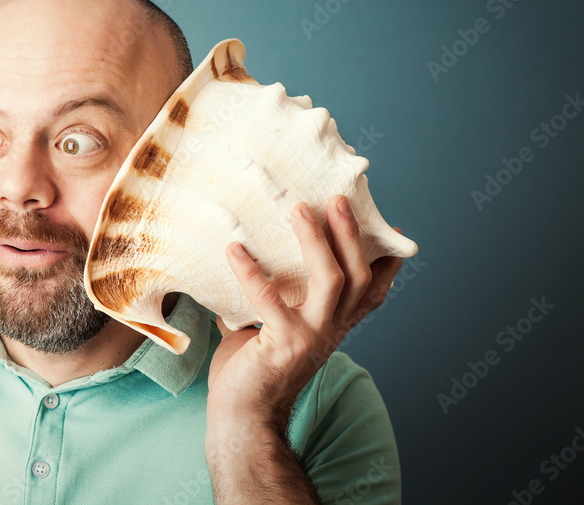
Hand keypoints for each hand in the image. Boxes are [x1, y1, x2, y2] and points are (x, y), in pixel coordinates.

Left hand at [206, 194, 404, 430]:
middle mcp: (331, 329)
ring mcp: (311, 337)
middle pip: (360, 276)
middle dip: (351, 235)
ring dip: (317, 242)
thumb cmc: (250, 372)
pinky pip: (270, 301)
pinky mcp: (283, 344)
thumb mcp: (265, 326)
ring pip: (332, 282)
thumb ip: (262, 296)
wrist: (241, 417)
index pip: (372, 291)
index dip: (383, 260)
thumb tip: (239, 258)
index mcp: (332, 325)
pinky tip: (233, 249)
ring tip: (299, 210)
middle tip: (337, 199)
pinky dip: (251, 272)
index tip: (384, 225)